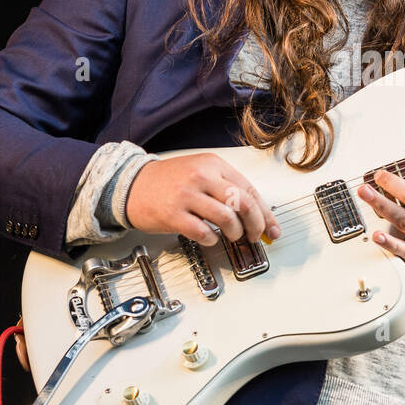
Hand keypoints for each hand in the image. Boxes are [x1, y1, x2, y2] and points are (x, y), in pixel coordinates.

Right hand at [126, 153, 279, 244]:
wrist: (132, 184)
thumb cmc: (169, 181)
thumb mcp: (200, 172)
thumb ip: (226, 188)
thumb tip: (255, 214)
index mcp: (213, 164)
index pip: (249, 190)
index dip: (265, 213)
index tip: (272, 229)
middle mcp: (202, 176)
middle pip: (243, 204)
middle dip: (255, 225)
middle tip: (255, 236)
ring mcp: (187, 195)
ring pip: (227, 218)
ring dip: (234, 233)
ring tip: (231, 236)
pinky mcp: (174, 214)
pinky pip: (203, 232)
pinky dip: (212, 240)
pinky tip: (210, 238)